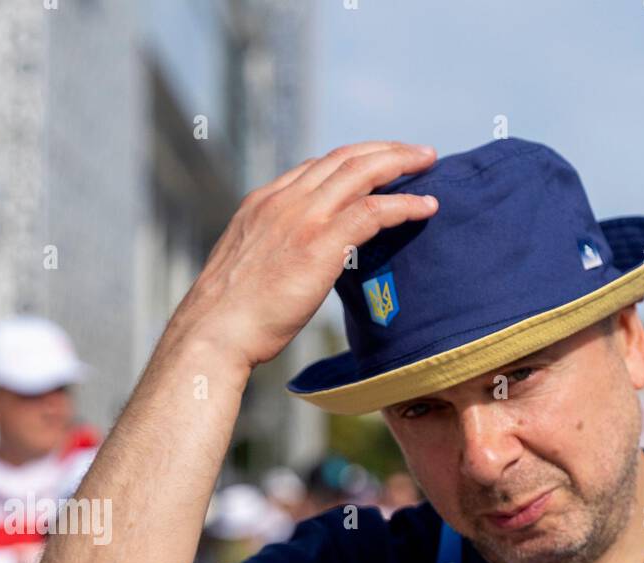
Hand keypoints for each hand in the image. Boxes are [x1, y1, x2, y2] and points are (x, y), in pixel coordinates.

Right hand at [168, 141, 438, 370]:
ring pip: (361, 172)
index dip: (354, 160)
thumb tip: (296, 268)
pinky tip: (426, 207)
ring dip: (400, 162)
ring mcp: (301, 218)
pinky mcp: (320, 243)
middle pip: (343, 158)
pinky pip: (372, 211)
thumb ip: (276, 254)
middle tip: (417, 153)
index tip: (379, 164)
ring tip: (429, 163)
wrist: (214, 331)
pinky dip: (404, 204)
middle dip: (384, 149)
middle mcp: (283, 200)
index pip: (317, 167)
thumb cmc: (230, 317)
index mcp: (263, 203)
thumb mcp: (251, 270)